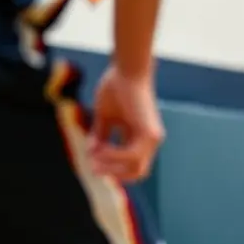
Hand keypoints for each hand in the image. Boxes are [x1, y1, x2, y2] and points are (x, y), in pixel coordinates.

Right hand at [87, 65, 164, 182]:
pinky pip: (133, 157)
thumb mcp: (105, 117)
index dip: (114, 170)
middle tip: (92, 168)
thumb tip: (91, 153)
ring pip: (137, 169)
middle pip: (138, 173)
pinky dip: (113, 156)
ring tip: (93, 156)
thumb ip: (101, 136)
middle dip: (114, 174)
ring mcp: (153, 138)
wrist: (126, 70)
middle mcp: (150, 140)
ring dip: (112, 167)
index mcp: (140, 137)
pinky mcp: (150, 133)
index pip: (132, 165)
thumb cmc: (115, 88)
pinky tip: (99, 149)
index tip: (92, 165)